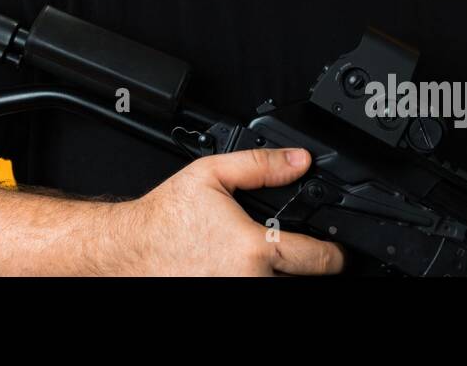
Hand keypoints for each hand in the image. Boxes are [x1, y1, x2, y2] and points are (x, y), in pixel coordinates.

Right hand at [106, 147, 345, 275]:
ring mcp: (237, 297)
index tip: (335, 251)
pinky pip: (252, 295)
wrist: (131, 250)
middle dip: (301, 267)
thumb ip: (260, 165)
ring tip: (257, 260)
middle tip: (290, 252)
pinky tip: (238, 269)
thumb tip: (298, 160)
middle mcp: (252, 283)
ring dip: (277, 277)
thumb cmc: (165, 218)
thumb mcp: (211, 174)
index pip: (321, 261)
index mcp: (256, 249)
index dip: (334, 253)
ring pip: (279, 290)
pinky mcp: (223, 305)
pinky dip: (253, 282)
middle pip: (302, 282)